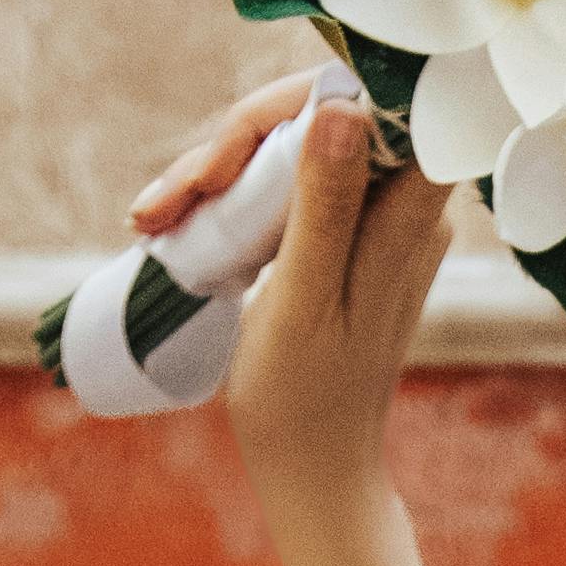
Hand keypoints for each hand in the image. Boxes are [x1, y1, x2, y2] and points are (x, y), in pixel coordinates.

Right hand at [209, 81, 461, 548]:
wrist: (313, 467)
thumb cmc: (306, 400)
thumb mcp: (305, 299)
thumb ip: (327, 204)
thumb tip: (342, 107)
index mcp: (410, 212)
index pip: (369, 97)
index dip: (294, 102)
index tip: (233, 158)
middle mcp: (405, 201)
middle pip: (318, 114)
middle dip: (236, 146)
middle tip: (172, 202)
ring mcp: (373, 215)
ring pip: (289, 147)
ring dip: (217, 175)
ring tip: (154, 221)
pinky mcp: (341, 231)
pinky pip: (282, 184)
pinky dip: (227, 199)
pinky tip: (177, 225)